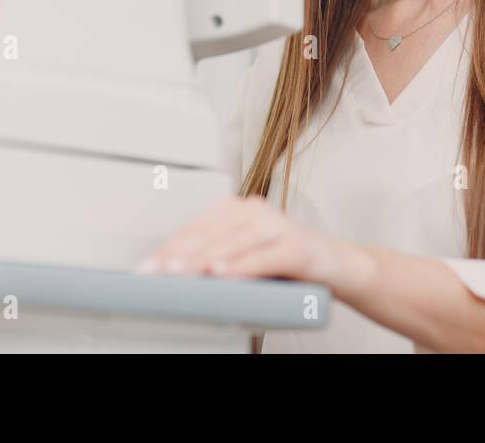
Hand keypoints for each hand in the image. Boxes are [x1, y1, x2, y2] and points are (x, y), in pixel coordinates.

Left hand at [135, 194, 362, 291]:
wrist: (336, 266)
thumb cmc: (284, 264)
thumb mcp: (245, 257)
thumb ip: (217, 258)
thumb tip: (174, 273)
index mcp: (240, 209)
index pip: (198, 227)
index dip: (171, 246)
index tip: (147, 266)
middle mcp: (258, 211)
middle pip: (212, 233)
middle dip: (180, 254)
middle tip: (156, 272)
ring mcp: (279, 226)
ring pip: (234, 243)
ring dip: (204, 260)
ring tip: (181, 273)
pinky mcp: (297, 247)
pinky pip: (263, 257)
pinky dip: (240, 266)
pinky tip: (222, 274)